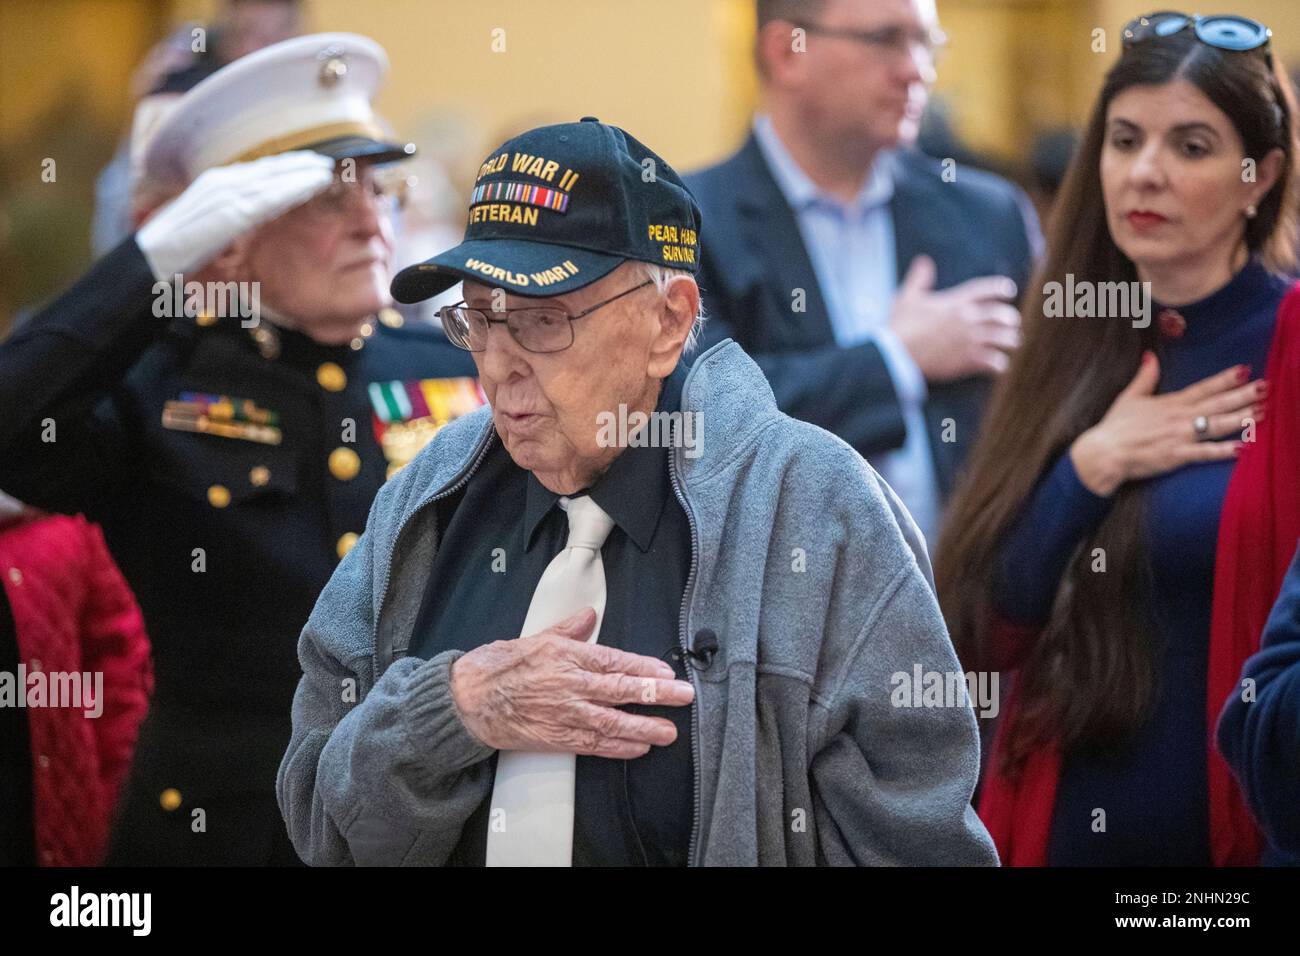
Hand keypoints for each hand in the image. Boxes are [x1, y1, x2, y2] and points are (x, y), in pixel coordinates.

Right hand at [135, 150, 334, 279]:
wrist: (151, 260)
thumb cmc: (176, 252)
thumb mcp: (206, 231)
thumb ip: (227, 221)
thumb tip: (244, 220)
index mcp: (214, 187)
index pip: (255, 173)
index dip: (281, 168)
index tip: (304, 164)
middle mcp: (220, 184)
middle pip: (267, 170)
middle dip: (296, 165)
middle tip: (323, 161)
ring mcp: (225, 196)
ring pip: (273, 179)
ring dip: (302, 173)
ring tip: (325, 170)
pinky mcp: (231, 213)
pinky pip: (270, 198)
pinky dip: (294, 189)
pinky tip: (314, 184)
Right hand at [448, 607, 694, 759]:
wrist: (466, 700)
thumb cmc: (495, 668)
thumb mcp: (534, 638)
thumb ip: (567, 630)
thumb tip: (589, 617)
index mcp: (565, 656)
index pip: (613, 660)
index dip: (643, 667)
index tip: (666, 672)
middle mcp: (569, 685)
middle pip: (620, 689)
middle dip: (656, 694)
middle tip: (682, 697)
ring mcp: (563, 714)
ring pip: (612, 721)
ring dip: (643, 727)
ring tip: (668, 732)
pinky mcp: (555, 738)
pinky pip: (593, 744)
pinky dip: (617, 747)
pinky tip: (637, 747)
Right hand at [889, 255, 1020, 381]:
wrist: (896, 355)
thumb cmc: (900, 326)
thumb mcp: (907, 298)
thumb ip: (919, 278)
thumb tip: (924, 261)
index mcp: (956, 302)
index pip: (985, 289)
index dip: (1000, 287)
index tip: (1009, 290)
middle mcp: (967, 320)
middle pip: (1001, 315)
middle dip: (1010, 318)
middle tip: (1012, 322)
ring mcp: (969, 341)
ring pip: (1002, 339)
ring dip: (1009, 341)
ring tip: (1012, 343)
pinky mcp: (966, 361)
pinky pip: (993, 362)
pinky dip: (999, 363)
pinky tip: (999, 364)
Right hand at [1070, 352, 1265, 495]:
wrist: (1104, 452)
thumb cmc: (1115, 426)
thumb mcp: (1129, 396)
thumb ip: (1145, 377)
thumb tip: (1150, 356)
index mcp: (1170, 403)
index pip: (1203, 388)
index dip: (1225, 379)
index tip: (1245, 370)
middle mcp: (1179, 417)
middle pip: (1217, 404)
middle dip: (1243, 395)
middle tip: (1265, 388)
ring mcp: (1179, 437)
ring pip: (1216, 426)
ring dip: (1241, 419)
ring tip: (1262, 412)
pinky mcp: (1176, 456)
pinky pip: (1204, 453)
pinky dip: (1223, 451)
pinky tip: (1242, 448)